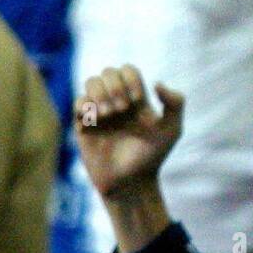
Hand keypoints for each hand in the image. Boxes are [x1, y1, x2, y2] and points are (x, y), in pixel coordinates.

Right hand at [74, 65, 184, 200]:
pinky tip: (95, 120)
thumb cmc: (152, 156)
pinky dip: (85, 106)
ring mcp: (99, 112)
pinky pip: (77, 103)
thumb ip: (175, 103)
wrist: (131, 183)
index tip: (137, 100)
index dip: (131, 79)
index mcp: (135, 99)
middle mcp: (116, 101)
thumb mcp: (172, 129)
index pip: (128, 70)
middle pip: (108, 72)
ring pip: (91, 82)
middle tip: (122, 109)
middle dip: (114, 85)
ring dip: (99, 92)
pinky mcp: (83, 126)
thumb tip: (157, 83)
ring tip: (108, 114)